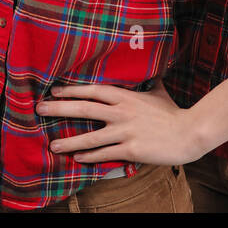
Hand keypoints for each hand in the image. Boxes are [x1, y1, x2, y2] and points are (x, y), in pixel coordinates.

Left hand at [35, 79, 204, 165]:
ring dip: (69, 140)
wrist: (188, 133)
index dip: (71, 90)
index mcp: (126, 96)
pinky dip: (89, 156)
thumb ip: (149, 82)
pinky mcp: (130, 149)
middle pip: (84, 108)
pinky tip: (77, 158)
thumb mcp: (159, 92)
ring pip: (90, 136)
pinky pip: (104, 154)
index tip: (54, 90)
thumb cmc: (173, 113)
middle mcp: (122, 112)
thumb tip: (151, 68)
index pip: (93, 90)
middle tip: (39, 109)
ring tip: (52, 144)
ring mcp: (125, 131)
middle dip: (59, 108)